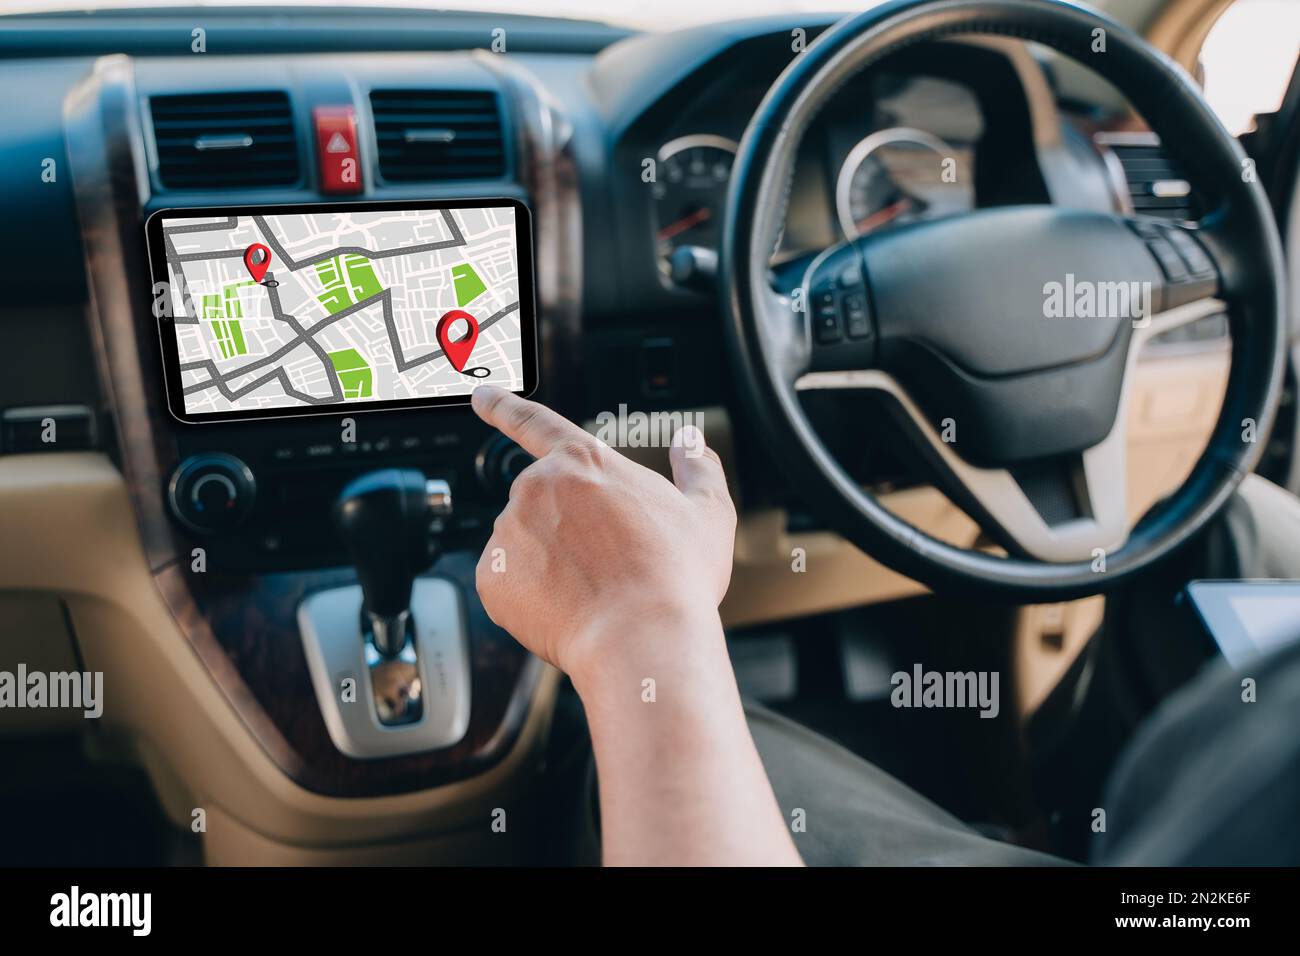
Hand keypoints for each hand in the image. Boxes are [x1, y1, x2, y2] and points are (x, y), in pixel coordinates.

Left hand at [470, 386, 736, 683]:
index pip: (536, 424)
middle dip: (565, 533)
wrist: (643, 638)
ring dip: (548, 565)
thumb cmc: (677, 577)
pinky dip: (530, 598)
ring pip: (524, 546)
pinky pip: (506, 585)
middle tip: (607, 568)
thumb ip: (698, 468)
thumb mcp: (707, 513)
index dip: (505, 407)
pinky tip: (566, 610)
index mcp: (585, 462)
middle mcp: (537, 486)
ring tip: (592, 594)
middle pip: (543, 505)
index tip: (482, 396)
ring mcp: (508, 530)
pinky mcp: (490, 577)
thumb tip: (691, 443)